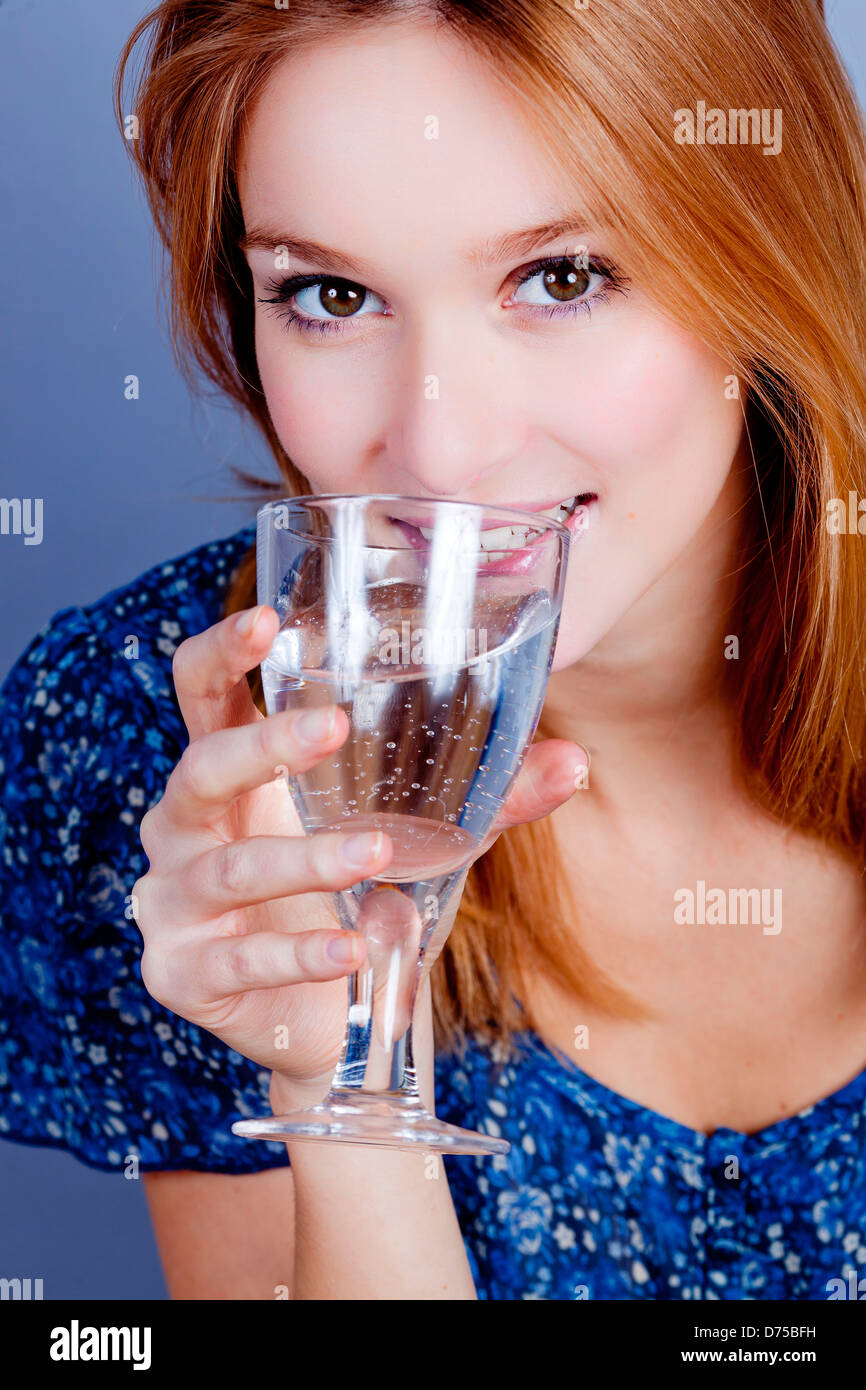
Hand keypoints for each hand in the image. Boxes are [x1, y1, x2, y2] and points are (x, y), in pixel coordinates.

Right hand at [132, 605, 588, 1109]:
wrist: (331, 1023)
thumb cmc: (358, 901)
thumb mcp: (417, 839)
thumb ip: (485, 798)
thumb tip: (573, 760)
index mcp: (231, 774)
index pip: (201, 692)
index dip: (221, 651)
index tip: (267, 619)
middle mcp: (186, 827)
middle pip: (202, 766)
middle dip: (264, 745)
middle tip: (330, 727)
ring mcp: (175, 902)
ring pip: (232, 868)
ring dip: (306, 859)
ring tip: (378, 854)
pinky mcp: (182, 973)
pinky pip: (242, 959)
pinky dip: (302, 953)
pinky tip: (355, 949)